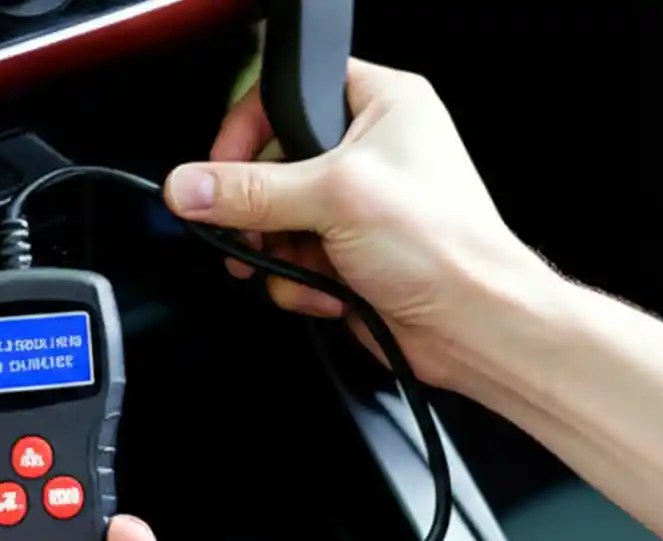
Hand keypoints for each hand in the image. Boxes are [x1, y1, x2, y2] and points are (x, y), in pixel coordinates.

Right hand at [164, 58, 561, 390]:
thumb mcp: (334, 198)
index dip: (248, 128)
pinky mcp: (345, 252)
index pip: (287, 93)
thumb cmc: (446, 247)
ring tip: (291, 265)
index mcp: (381, 105)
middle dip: (257, 207)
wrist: (472, 326)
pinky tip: (325, 288)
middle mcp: (368, 150)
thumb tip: (190, 187)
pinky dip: (296, 280)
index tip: (222, 166)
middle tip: (248, 226)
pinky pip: (288, 258)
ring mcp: (355, 206)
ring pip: (272, 218)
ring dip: (274, 251)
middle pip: (270, 163)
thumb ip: (251, 191)